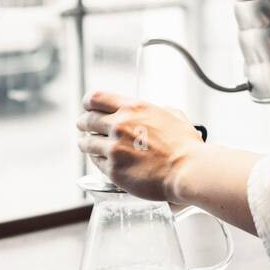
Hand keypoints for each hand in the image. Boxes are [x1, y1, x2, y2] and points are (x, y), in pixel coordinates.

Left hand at [76, 91, 208, 201]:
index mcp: (133, 108)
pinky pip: (95, 162)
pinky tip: (98, 160)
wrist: (187, 171)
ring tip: (85, 144)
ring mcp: (114, 148)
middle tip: (82, 125)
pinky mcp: (113, 170)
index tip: (87, 106)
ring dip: (85, 142)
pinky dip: (96, 159)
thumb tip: (159, 110)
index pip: (97, 98)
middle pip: (88, 120)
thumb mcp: (174, 116)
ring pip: (87, 142)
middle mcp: (120, 125)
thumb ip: (160, 111)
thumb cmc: (186, 146)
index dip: (88, 102)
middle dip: (83, 122)